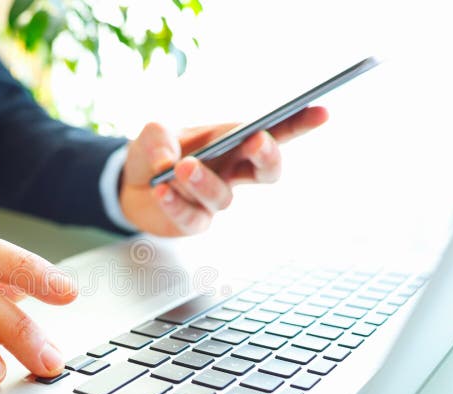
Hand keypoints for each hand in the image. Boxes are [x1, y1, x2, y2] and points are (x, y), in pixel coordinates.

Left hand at [119, 107, 328, 235]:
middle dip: (268, 156)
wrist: (130, 184)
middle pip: (266, 171)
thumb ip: (161, 138)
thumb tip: (170, 163)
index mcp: (233, 142)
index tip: (322, 111)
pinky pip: (192, 218)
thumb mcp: (154, 131)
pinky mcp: (194, 222)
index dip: (300, 123)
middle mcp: (231, 172)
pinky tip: (161, 189)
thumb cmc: (155, 151)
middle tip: (257, 140)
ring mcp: (215, 200)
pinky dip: (176, 204)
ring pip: (224, 197)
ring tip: (181, 167)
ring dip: (204, 181)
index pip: (274, 132)